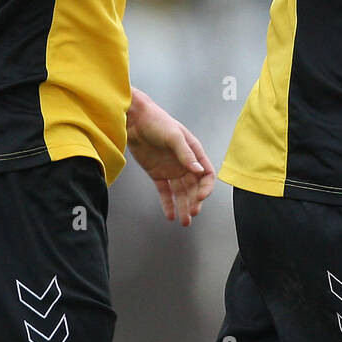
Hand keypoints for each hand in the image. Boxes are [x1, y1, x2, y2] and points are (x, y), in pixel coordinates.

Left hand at [125, 87, 213, 225]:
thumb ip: (186, 154)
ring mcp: (171, 170)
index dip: (205, 188)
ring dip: (183, 206)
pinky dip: (167, 204)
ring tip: (184, 221)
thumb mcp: (174, 136)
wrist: (135, 120)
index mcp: (194, 153)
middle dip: (194, 202)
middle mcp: (184, 163)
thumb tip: (199, 170)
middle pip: (194, 187)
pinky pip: (164, 192)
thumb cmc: (157, 122)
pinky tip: (170, 215)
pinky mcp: (157, 174)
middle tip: (191, 214)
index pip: (206, 175)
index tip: (199, 198)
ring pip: (180, 192)